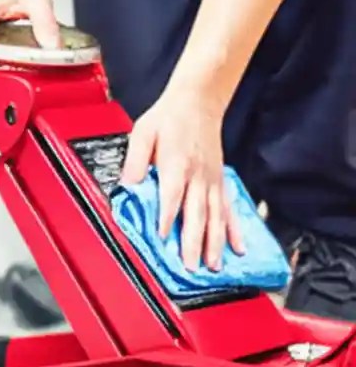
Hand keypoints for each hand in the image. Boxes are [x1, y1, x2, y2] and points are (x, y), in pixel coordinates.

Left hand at [119, 86, 246, 271]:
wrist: (199, 101)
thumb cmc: (168, 117)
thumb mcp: (142, 133)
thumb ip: (135, 161)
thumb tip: (127, 186)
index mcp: (176, 165)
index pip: (171, 196)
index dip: (166, 218)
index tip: (162, 238)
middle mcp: (197, 176)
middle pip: (196, 213)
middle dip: (193, 242)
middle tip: (190, 266)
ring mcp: (212, 180)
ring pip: (216, 216)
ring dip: (215, 243)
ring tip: (214, 266)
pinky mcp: (220, 180)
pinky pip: (230, 208)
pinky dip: (235, 229)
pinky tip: (239, 247)